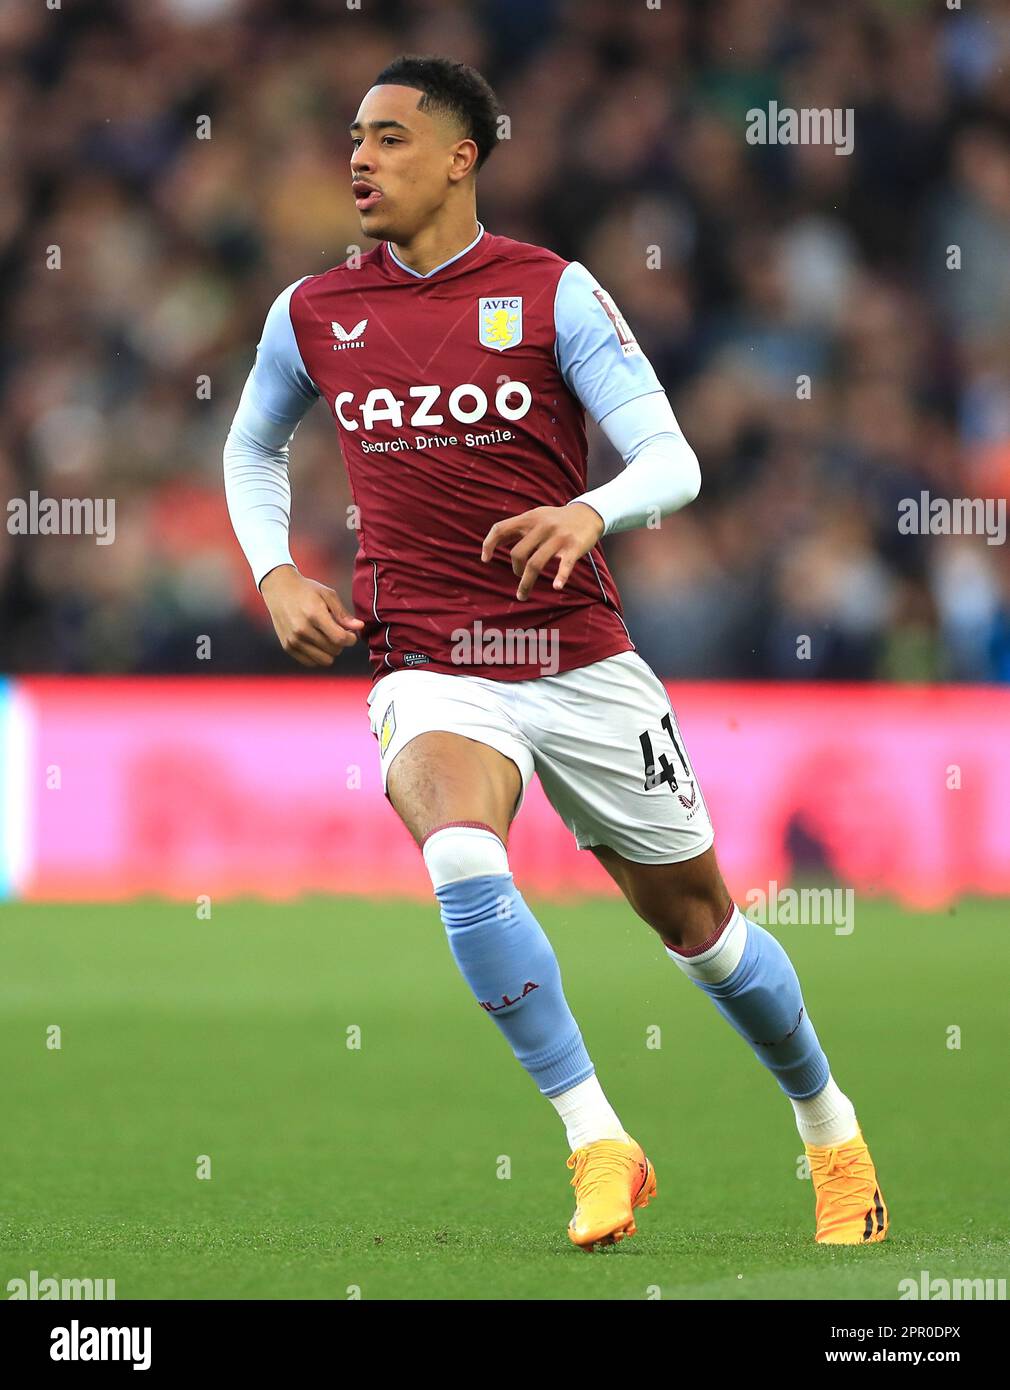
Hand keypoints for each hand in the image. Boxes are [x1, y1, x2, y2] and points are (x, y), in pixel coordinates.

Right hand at [259, 565, 363, 666]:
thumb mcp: (328, 595)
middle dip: (341, 643)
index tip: (351, 634)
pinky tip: (318, 643)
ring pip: (324, 660)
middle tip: (338, 632)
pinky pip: (311, 662)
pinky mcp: (287, 646)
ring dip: (331, 651)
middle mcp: (302, 629)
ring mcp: (293, 640)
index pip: (340, 638)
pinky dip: (318, 656)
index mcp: (314, 614)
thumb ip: (343, 613)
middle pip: (334, 650)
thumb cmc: (306, 590)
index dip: (351, 639)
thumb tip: (359, 627)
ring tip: (328, 638)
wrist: (279, 588)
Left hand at [481, 503, 604, 600]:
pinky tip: (556, 587)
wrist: (588, 514)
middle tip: (519, 576)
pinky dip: (560, 577)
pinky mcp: (574, 547)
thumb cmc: (556, 519)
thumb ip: (517, 528)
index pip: (501, 529)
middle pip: (517, 553)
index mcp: (529, 519)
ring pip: (535, 564)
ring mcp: (558, 537)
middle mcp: (542, 526)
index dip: (489, 544)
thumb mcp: (536, 517)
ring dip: (526, 583)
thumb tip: (492, 544)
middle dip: (515, 570)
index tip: (485, 559)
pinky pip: (564, 565)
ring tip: (522, 594)